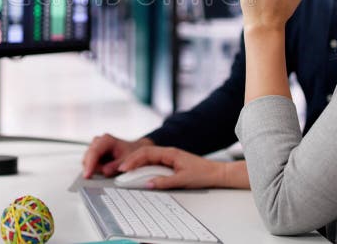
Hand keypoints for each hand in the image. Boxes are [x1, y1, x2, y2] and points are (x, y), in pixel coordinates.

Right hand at [82, 134, 153, 177]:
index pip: (94, 152)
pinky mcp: (94, 154)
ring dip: (95, 169)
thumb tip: (105, 172)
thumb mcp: (126, 160)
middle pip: (88, 157)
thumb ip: (115, 166)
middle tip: (104, 175)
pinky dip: (96, 169)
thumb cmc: (132, 153)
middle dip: (93, 168)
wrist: (136, 150)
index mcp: (106, 140)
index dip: (89, 165)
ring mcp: (95, 148)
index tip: (87, 176)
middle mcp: (98, 142)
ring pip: (87, 161)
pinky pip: (90, 164)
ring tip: (109, 170)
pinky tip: (105, 170)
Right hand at [118, 146, 232, 189]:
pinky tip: (139, 174)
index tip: (124, 168)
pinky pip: (153, 163)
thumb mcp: (183, 180)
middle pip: (144, 154)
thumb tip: (148, 184)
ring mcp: (168, 157)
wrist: (216, 173)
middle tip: (120, 171)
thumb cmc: (203, 174)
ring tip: (126, 173)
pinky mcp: (170, 163)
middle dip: (131, 161)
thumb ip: (165, 182)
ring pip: (148, 158)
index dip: (133, 160)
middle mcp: (168, 153)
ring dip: (137, 164)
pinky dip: (144, 168)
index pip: (146, 153)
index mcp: (170, 153)